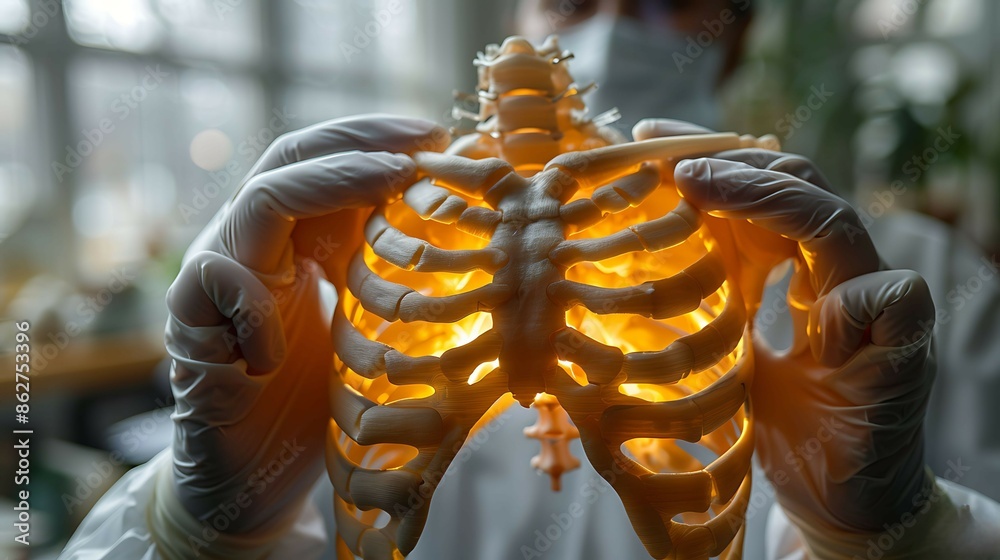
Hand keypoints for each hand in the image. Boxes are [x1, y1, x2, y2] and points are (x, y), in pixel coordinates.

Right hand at [162, 115, 449, 543]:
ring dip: (327, 185)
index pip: (325, 165)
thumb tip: (459, 233)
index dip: (376, 142)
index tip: (438, 137)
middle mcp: (254, 248)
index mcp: (295, 245)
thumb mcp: (365, 329)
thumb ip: (388, 277)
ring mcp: (217, 281)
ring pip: (255, 202)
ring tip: (391, 182)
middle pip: (289, 160)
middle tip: (419, 141)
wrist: (251, 480)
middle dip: (358, 142)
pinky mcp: (189, 325)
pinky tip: (290, 345)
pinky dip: (260, 305)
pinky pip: (216, 282)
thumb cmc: (314, 404)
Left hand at [634, 119, 937, 553]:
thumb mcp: (728, 352)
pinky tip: (817, 324)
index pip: (762, 189)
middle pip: (799, 185)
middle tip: (671, 162)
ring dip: (771, 199)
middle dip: (733, 164)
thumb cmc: (782, 425)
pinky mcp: (905, 353)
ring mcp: (875, 308)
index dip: (709, 159)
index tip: (644, 139)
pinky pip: (898, 298)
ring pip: (839, 222)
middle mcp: (837, 274)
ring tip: (703, 188)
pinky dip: (853, 301)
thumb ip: (709, 302)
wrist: (835, 501)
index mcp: (798, 270)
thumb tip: (634, 265)